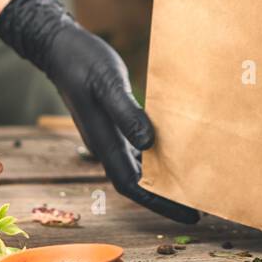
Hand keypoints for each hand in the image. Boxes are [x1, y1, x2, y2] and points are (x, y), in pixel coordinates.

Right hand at [0, 0, 198, 223]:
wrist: (59, 47)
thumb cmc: (83, 62)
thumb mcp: (108, 84)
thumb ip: (126, 113)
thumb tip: (149, 144)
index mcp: (103, 141)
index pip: (132, 184)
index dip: (160, 202)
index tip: (188, 214)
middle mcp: (106, 144)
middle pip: (138, 182)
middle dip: (167, 196)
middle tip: (202, 204)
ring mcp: (109, 134)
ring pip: (138, 166)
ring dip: (163, 177)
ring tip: (194, 182)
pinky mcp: (113, 121)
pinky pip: (137, 146)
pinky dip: (157, 154)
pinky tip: (175, 150)